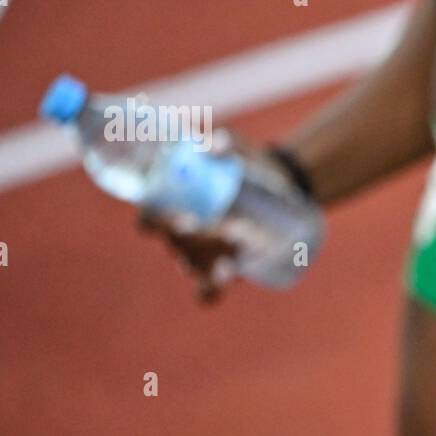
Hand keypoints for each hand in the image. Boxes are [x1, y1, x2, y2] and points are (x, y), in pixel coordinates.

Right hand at [135, 128, 257, 303]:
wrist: (285, 195)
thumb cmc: (250, 167)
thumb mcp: (241, 151)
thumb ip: (225, 146)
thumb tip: (213, 144)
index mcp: (174, 201)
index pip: (150, 216)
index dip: (154, 219)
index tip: (179, 214)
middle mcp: (180, 230)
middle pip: (172, 243)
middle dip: (183, 239)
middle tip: (199, 226)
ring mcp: (199, 253)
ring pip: (189, 267)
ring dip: (203, 266)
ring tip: (227, 259)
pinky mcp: (219, 271)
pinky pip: (205, 290)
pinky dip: (208, 291)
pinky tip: (220, 282)